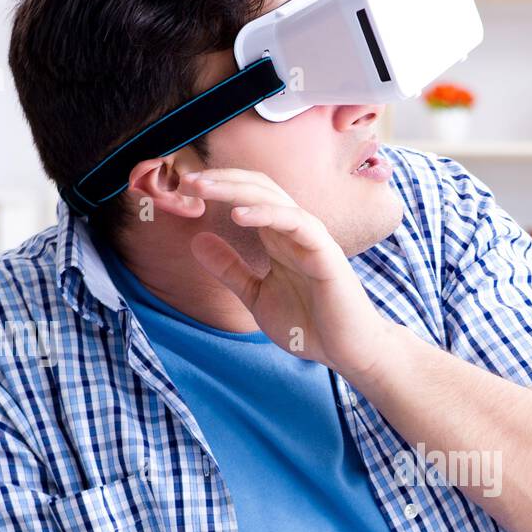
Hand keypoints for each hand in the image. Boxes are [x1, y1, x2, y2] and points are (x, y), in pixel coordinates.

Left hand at [180, 167, 394, 383]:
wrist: (347, 352)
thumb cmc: (310, 325)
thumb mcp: (256, 296)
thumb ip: (230, 269)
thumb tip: (197, 241)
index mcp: (279, 237)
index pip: (248, 196)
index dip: (218, 187)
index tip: (184, 190)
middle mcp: (295, 230)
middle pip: (258, 187)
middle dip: (221, 180)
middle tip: (186, 181)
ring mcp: (311, 238)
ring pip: (272, 198)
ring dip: (235, 190)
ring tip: (202, 188)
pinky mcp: (325, 253)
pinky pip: (295, 222)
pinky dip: (266, 214)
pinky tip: (237, 214)